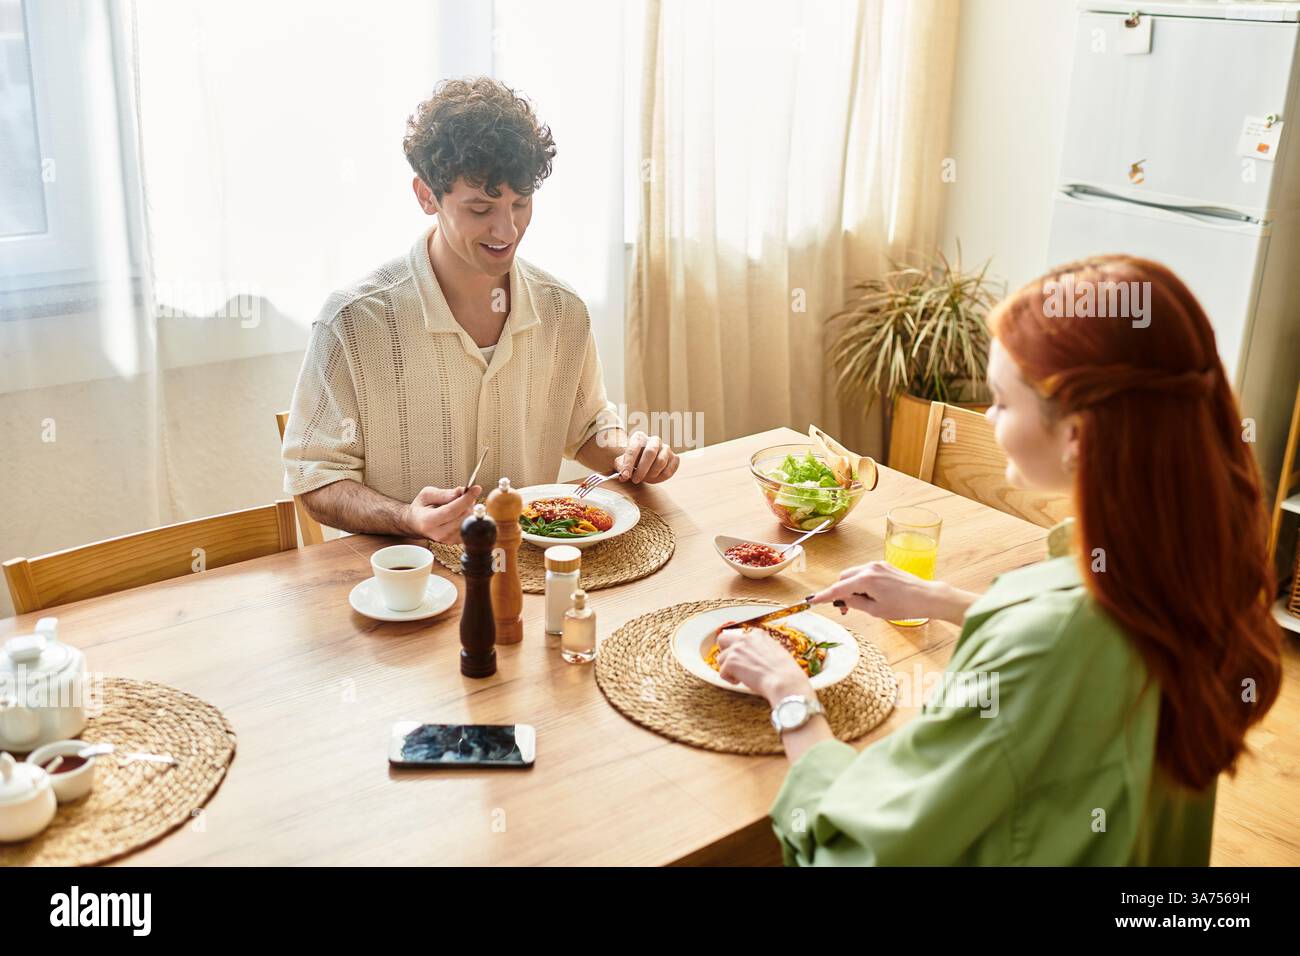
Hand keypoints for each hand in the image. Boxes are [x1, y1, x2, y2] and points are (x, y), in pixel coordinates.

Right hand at [404, 484, 481, 543]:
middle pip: (463, 517)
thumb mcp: (427, 495)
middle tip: (464, 495)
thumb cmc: (421, 508)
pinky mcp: (455, 542)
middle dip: (468, 503)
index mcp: (428, 521)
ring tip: (461, 504)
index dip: (466, 499)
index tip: (476, 489)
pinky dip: (470, 518)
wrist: (416, 524)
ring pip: (469, 523)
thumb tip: (461, 491)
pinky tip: (462, 513)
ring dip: (470, 510)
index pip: (452, 510)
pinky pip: (470, 528)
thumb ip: (444, 493)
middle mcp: (438, 533)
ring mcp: (448, 540)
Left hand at [614, 431, 678, 483]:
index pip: (633, 448)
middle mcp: (654, 440)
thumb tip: (623, 476)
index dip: (628, 463)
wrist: (646, 461)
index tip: (625, 476)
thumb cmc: (633, 461)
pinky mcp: (675, 458)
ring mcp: (666, 448)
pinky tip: (653, 478)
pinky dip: (660, 478)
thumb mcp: (622, 463)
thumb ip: (621, 468)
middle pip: (650, 452)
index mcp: (639, 437)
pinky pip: (669, 471)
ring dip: (651, 474)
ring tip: (644, 478)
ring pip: (660, 462)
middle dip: (642, 469)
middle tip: (635, 480)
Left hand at [715, 627, 813, 704]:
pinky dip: (729, 679)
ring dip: (728, 668)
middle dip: (724, 651)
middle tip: (733, 663)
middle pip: (723, 639)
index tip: (745, 658)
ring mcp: (737, 649)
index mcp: (758, 635)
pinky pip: (722, 672)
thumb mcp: (777, 652)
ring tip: (740, 677)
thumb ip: (763, 649)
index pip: (741, 636)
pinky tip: (740, 682)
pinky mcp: (731, 662)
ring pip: (720, 658)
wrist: (784, 681)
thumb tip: (758, 657)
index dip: (741, 649)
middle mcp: (745, 638)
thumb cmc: (785, 672)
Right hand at [810, 561, 970, 624]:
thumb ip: (854, 603)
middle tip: (845, 609)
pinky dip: (861, 583)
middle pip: (844, 578)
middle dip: (840, 592)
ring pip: (854, 575)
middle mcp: (869, 568)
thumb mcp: (875, 610)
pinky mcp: (885, 566)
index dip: (823, 596)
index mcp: (865, 579)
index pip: (838, 588)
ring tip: (860, 603)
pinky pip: (865, 573)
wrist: (927, 597)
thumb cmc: (903, 606)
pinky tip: (870, 595)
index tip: (811, 601)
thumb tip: (842, 600)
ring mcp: (877, 565)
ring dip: (851, 587)